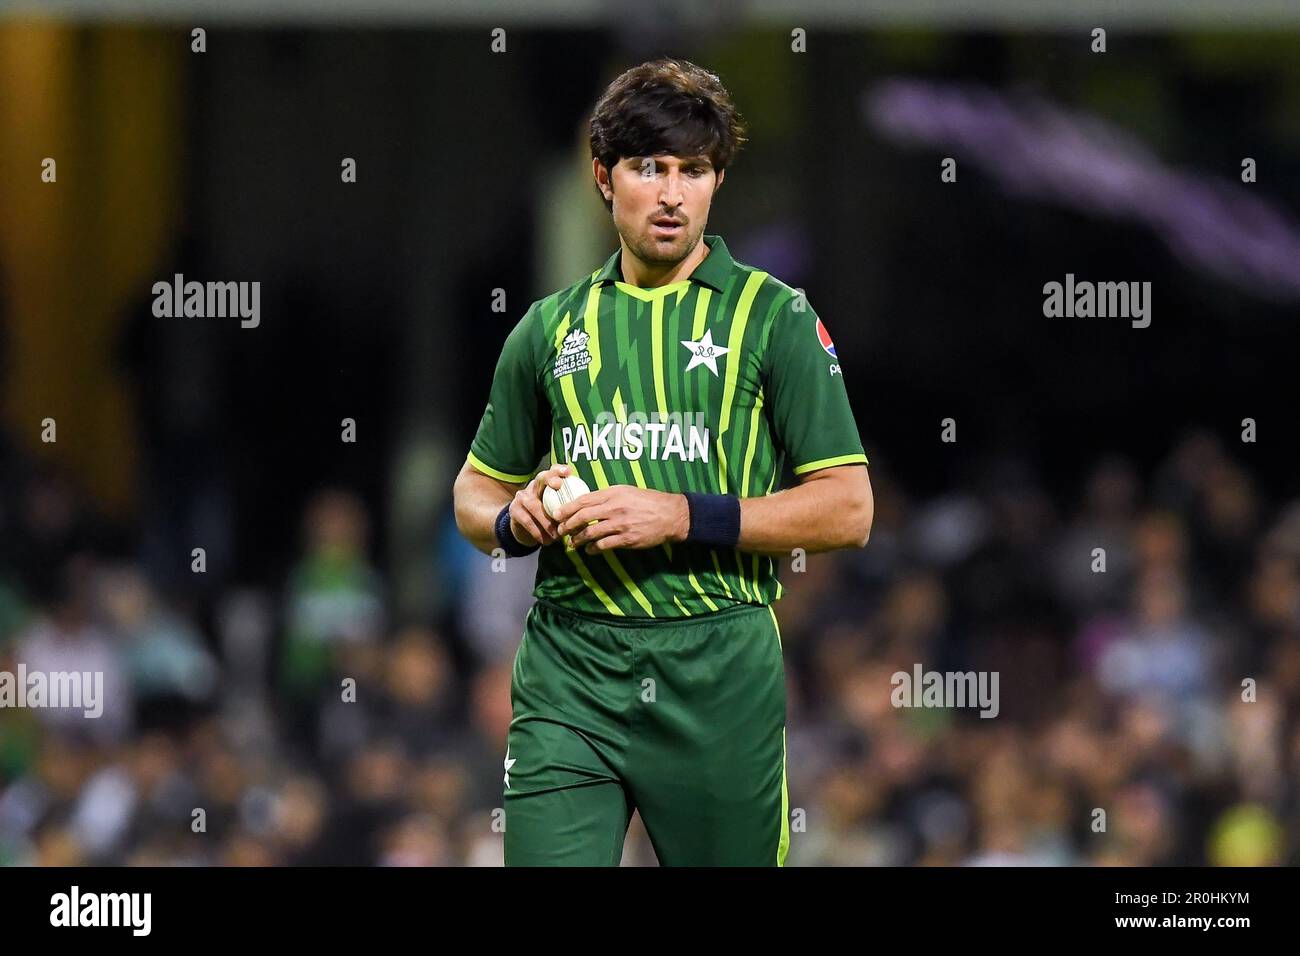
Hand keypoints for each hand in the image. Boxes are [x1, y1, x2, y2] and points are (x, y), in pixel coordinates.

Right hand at [508, 463, 572, 546]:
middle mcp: (533, 486)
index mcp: (546, 484)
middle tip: (559, 485)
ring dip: (548, 522)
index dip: (559, 469)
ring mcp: (522, 497)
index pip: (552, 471)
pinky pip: (527, 521)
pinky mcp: (514, 511)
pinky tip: (546, 541)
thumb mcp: (555, 511)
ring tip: (558, 534)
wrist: (522, 529)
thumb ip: (567, 509)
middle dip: (550, 479)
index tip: (569, 471)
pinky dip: (538, 532)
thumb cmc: (546, 518)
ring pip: (534, 505)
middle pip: (541, 478)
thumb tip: (586, 517)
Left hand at [555, 485, 689, 553]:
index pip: (583, 500)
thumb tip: (588, 502)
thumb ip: (608, 496)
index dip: (567, 508)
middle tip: (561, 531)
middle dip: (568, 525)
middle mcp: (614, 508)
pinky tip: (590, 550)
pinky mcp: (626, 539)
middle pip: (583, 517)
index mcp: (613, 493)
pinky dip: (593, 549)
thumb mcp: (627, 491)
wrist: (670, 515)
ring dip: (578, 539)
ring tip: (573, 543)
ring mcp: (620, 524)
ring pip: (590, 533)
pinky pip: (603, 545)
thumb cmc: (648, 501)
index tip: (557, 514)